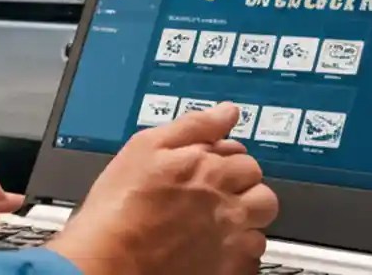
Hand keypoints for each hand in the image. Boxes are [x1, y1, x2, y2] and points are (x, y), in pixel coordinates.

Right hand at [48, 103, 278, 274]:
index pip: (246, 160)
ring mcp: (232, 244)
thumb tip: (228, 112)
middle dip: (245, 194)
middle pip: (263, 196)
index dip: (226, 164)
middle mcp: (230, 207)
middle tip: (215, 200)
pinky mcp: (228, 273)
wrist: (108, 262)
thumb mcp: (145, 147)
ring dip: (243, 227)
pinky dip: (237, 257)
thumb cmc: (118, 206)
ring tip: (210, 229)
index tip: (207, 172)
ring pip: (259, 231)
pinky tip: (210, 252)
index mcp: (213, 171)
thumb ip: (194, 126)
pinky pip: (250, 263)